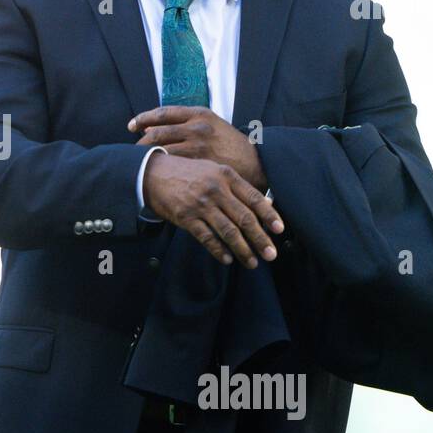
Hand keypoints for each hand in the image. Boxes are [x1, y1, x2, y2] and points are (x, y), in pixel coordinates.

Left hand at [129, 105, 267, 191]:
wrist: (255, 162)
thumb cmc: (229, 144)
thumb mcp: (211, 125)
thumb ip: (185, 124)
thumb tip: (151, 128)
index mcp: (199, 113)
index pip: (163, 112)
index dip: (143, 118)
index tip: (132, 125)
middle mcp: (197, 126)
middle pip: (157, 131)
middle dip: (140, 141)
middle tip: (132, 150)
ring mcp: (198, 144)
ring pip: (162, 148)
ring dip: (147, 155)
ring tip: (139, 162)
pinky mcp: (199, 162)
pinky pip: (172, 163)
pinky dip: (160, 165)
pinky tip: (154, 170)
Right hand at [141, 151, 282, 267]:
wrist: (152, 173)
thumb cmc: (187, 172)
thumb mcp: (213, 170)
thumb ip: (235, 186)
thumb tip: (263, 204)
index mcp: (226, 175)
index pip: (254, 198)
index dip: (269, 216)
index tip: (280, 231)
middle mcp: (216, 190)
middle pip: (245, 218)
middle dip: (260, 239)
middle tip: (271, 255)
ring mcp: (200, 204)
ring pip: (228, 231)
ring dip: (243, 250)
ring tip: (252, 263)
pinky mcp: (186, 217)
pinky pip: (207, 238)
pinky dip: (218, 250)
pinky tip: (227, 259)